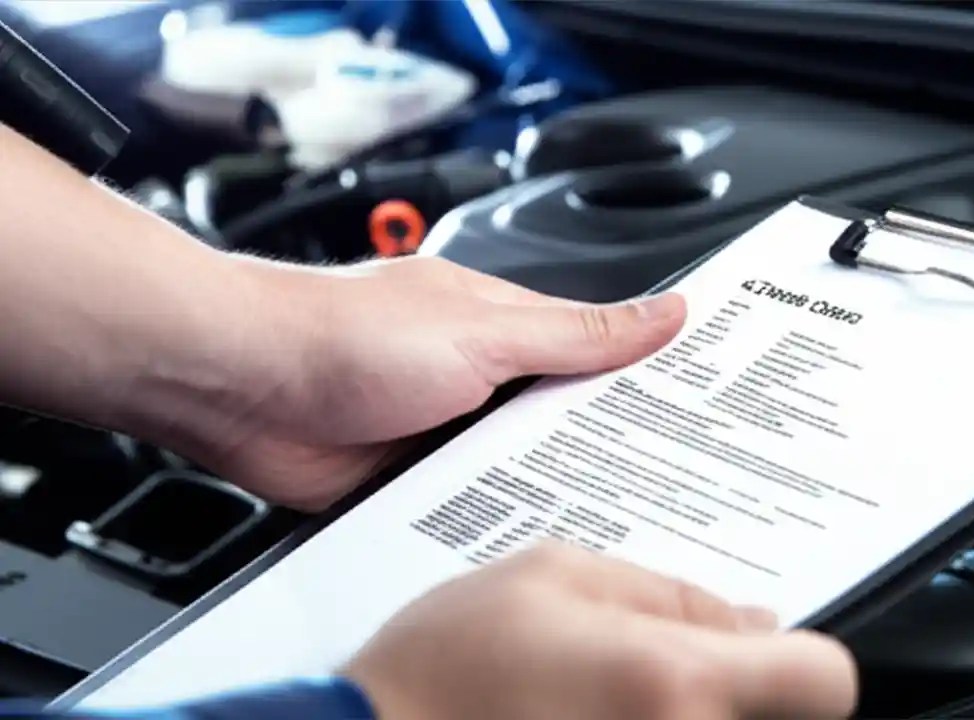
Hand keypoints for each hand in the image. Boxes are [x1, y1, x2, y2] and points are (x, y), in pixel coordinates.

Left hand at [183, 256, 687, 510]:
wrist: (236, 385)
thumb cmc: (340, 333)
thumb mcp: (483, 331)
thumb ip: (577, 334)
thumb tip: (664, 311)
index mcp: (500, 326)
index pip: (596, 351)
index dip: (646, 376)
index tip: (698, 403)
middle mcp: (474, 377)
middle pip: (559, 418)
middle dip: (596, 443)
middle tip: (661, 475)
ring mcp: (439, 431)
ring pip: (515, 466)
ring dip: (536, 481)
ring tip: (592, 509)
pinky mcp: (406, 481)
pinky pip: (466, 503)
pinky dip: (486, 513)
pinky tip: (512, 529)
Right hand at [341, 542, 858, 719]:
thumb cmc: (436, 676)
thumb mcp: (551, 576)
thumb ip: (667, 594)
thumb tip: (749, 624)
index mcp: (671, 682)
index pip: (823, 682)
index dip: (802, 661)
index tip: (771, 657)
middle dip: (736, 695)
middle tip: (658, 680)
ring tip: (603, 710)